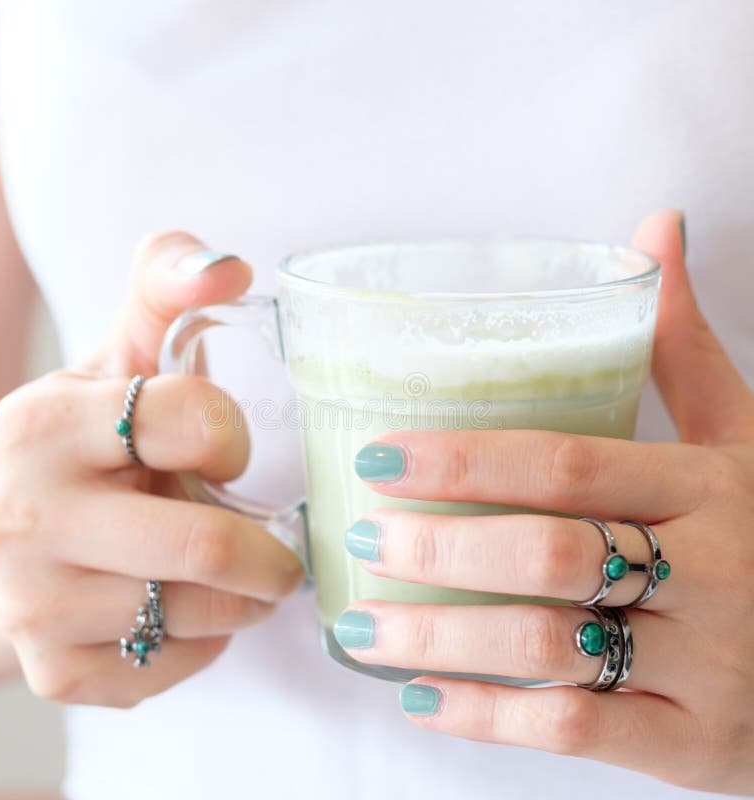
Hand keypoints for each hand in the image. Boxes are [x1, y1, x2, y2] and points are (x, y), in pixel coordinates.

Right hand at [0, 232, 303, 706]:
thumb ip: (168, 286)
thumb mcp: (122, 354)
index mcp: (43, 423)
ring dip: (244, 596)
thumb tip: (232, 267)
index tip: (227, 452)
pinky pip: (177, 665)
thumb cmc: (94, 439)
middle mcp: (22, 518)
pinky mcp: (53, 670)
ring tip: (236, 574)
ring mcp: (32, 605)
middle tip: (280, 547)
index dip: (234, 438)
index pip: (196, 422)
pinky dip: (209, 640)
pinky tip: (187, 609)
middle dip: (269, 551)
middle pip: (204, 547)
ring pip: (199, 614)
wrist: (18, 532)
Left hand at [335, 211, 753, 793]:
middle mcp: (716, 572)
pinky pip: (571, 733)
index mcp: (713, 487)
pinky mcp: (692, 744)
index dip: (464, 459)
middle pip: (547, 552)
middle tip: (361, 538)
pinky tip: (420, 697)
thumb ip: (683, 346)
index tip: (379, 456)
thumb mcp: (740, 439)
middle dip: (438, 548)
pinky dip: (484, 714)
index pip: (568, 463)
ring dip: (438, 636)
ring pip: (547, 646)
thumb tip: (655, 229)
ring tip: (361, 627)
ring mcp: (707, 666)